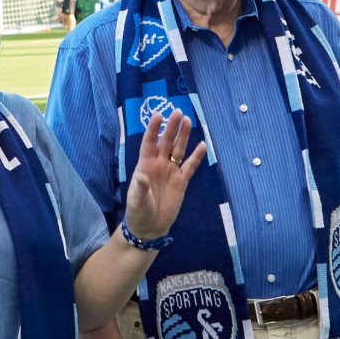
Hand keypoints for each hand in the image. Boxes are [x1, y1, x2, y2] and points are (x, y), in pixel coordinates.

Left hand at [124, 110, 206, 240]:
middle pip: (166, 142)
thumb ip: (140, 188)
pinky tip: (203, 145)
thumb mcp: (137, 201)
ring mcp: (171, 172)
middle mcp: (158, 165)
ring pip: (178, 150)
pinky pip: (190, 166)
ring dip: (183, 136)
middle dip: (171, 127)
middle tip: (177, 111)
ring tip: (187, 120)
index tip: (158, 115)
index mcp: (145, 165)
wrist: (150, 227)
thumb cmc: (138, 212)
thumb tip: (141, 175)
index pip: (149, 143)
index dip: (153, 129)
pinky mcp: (181, 182)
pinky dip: (197, 156)